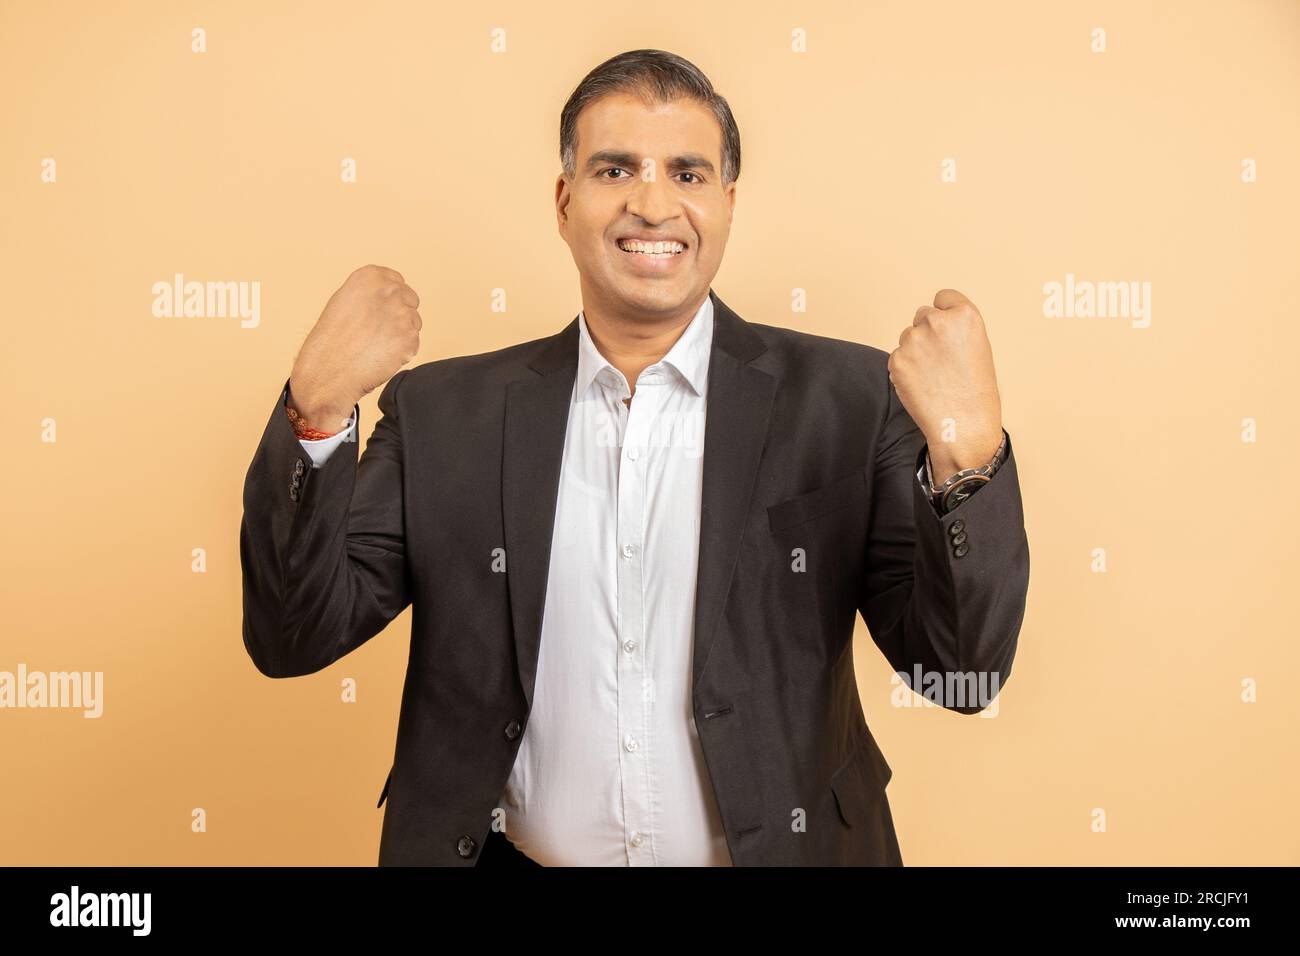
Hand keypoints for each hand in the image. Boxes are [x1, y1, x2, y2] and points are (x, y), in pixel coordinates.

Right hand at [288, 265, 421, 429]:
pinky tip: (380, 355)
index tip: (378, 312)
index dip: (390, 300)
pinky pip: (414, 343)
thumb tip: (393, 293)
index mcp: (372, 276)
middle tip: (377, 331)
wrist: (328, 368)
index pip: (398, 281)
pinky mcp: (410, 337)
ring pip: (414, 322)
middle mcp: (390, 290)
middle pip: (410, 300)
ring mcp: (402, 313)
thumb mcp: (345, 299)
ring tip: (375, 344)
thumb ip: (371, 292)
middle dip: (399, 315)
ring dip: (401, 333)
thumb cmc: (331, 338)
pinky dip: (402, 351)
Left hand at [887, 289, 1001, 482]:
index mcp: (965, 315)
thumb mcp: (978, 347)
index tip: (947, 330)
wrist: (963, 426)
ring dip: (915, 351)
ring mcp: (914, 340)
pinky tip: (922, 385)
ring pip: (908, 337)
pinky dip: (905, 369)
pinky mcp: (897, 360)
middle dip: (928, 332)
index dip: (945, 314)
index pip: (943, 298)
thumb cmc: (976, 392)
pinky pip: (898, 357)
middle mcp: (937, 322)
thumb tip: (933, 322)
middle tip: (942, 360)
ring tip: (934, 376)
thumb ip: (956, 329)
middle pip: (922, 315)